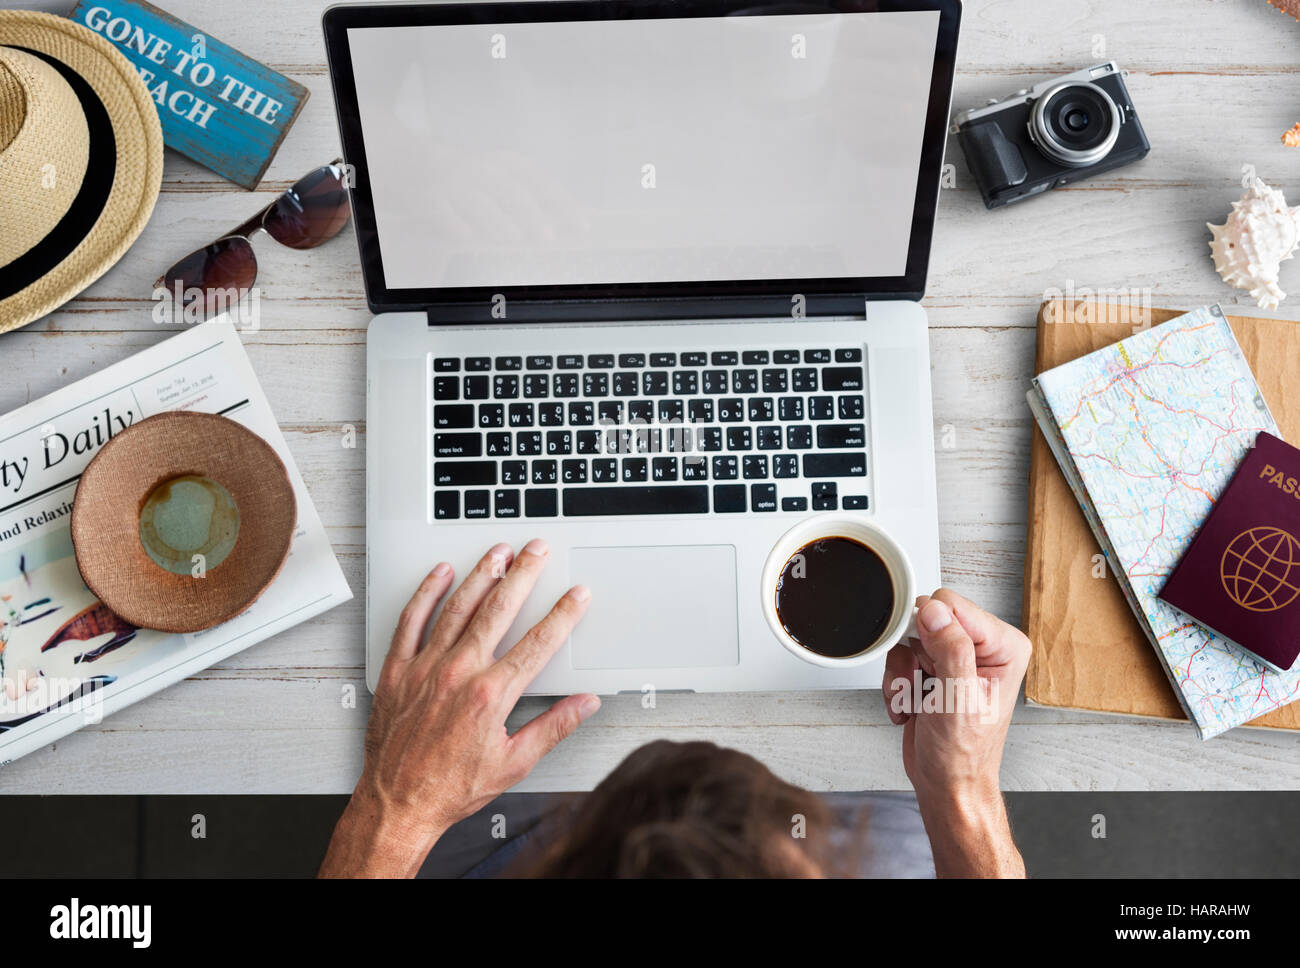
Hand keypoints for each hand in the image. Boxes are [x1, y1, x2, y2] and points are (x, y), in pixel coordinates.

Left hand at [320, 539, 598, 877]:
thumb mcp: (514, 764)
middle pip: (499, 610)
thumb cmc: (451, 789)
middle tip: (537, 550)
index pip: (538, 643)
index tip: (576, 594)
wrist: (398, 804)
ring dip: (481, 574)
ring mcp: (426, 668)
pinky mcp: (397, 670)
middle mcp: (459, 673)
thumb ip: (553, 727)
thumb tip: (584, 704)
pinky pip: (411, 621)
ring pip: (458, 607)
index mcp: (492, 695)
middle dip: (523, 574)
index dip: (562, 614)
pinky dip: (426, 593)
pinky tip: (440, 573)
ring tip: (498, 551)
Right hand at [882, 588, 1029, 876]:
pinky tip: (911, 705)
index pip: (953, 607)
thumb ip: (949, 648)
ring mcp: (957, 657)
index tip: (928, 666)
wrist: (947, 783)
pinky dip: (897, 682)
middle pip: (927, 620)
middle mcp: (984, 647)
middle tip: (921, 687)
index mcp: (1004, 646)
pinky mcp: (936, 668)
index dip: (930, 633)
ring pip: (909, 638)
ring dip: (902, 673)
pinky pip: (901, 655)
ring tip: (915, 702)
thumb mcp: (957, 699)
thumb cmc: (962, 754)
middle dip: (914, 656)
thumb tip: (933, 610)